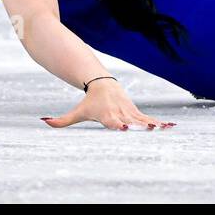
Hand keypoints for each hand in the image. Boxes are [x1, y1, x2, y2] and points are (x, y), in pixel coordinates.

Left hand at [40, 80, 173, 130]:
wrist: (103, 85)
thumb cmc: (89, 102)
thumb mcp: (76, 112)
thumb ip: (61, 120)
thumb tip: (44, 121)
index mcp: (107, 115)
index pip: (113, 121)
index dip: (118, 124)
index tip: (123, 126)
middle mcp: (120, 114)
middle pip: (130, 121)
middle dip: (139, 125)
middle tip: (149, 129)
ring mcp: (129, 112)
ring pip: (142, 119)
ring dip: (154, 125)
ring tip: (165, 129)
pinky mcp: (135, 112)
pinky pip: (148, 119)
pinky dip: (159, 123)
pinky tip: (170, 127)